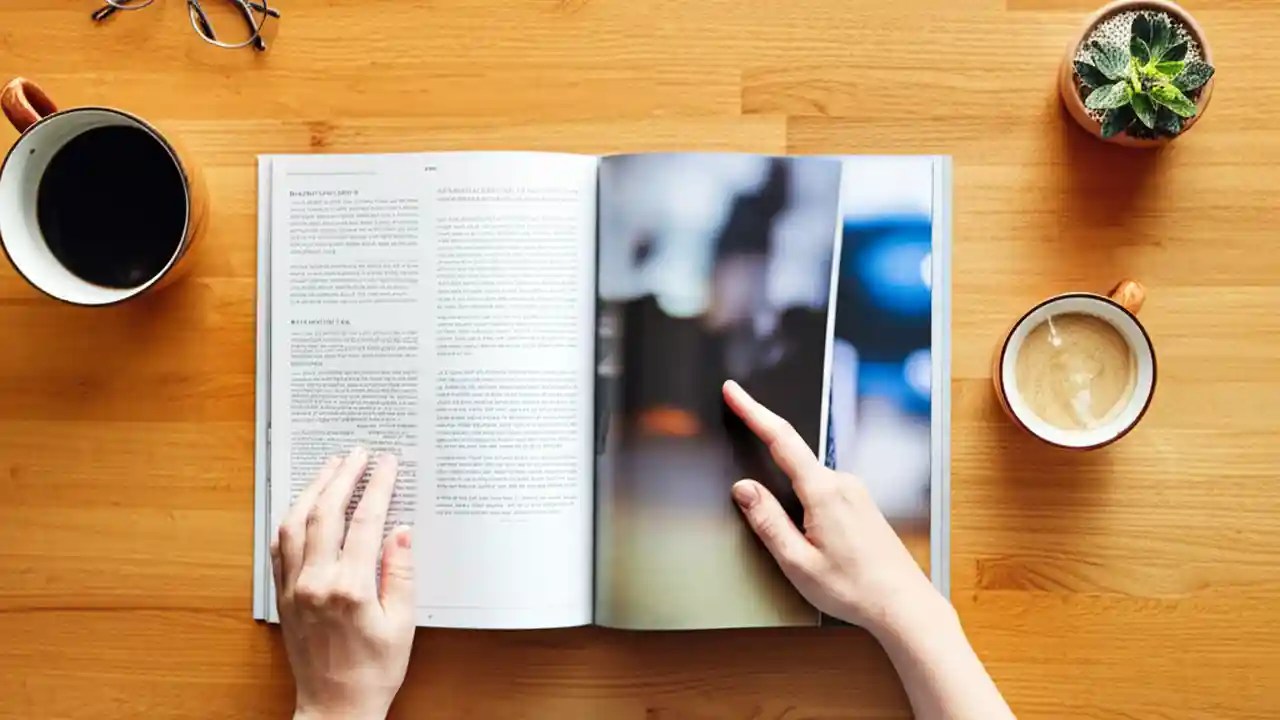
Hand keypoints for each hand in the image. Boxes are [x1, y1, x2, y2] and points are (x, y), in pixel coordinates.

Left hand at [270, 448, 415, 719]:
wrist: (335, 708)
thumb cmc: (374, 672)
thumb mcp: (401, 624)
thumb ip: (400, 572)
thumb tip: (399, 529)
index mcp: (350, 588)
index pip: (364, 521)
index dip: (377, 486)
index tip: (387, 464)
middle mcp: (315, 583)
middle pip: (325, 513)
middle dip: (343, 477)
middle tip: (358, 454)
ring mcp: (294, 588)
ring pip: (295, 523)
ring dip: (313, 490)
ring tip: (330, 468)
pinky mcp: (283, 596)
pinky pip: (280, 546)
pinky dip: (291, 519)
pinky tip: (302, 506)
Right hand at [723, 381, 941, 633]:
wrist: (903, 605)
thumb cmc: (854, 589)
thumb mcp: (797, 562)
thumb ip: (767, 521)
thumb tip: (743, 488)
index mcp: (824, 492)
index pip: (781, 440)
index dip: (753, 411)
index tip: (733, 391)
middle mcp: (842, 482)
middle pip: (792, 459)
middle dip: (768, 468)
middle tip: (766, 505)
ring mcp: (855, 490)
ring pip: (807, 480)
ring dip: (791, 501)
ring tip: (802, 550)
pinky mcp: (860, 502)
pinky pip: (822, 491)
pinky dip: (807, 507)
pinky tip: (816, 544)